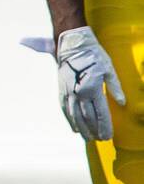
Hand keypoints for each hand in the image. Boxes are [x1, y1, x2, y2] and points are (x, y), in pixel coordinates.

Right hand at [56, 26, 124, 140]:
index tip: (108, 136)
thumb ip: (115, 87)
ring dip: (82, 129)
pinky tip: (75, 129)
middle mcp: (79, 93)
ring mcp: (68, 92)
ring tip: (89, 139)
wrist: (71, 44)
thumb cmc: (93, 54)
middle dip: (95, 130)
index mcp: (93, 88)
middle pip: (87, 118)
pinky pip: (65, 110)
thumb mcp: (109, 68)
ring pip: (75, 116)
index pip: (100, 113)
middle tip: (100, 140)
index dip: (104, 126)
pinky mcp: (61, 90)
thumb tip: (122, 102)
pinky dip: (70, 121)